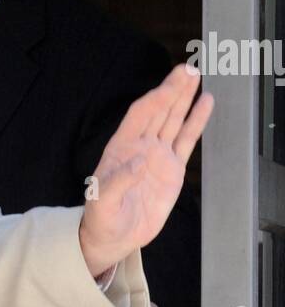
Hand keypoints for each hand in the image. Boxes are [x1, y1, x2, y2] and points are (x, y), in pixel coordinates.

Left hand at [78, 62, 213, 275]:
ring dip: (184, 99)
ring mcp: (157, 156)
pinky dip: (196, 122)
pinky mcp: (172, 169)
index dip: (155, 99)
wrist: (114, 237)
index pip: (140, 116)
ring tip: (196, 77)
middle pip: (159, 111)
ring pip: (173, 120)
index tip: (170, 84)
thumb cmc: (102, 218)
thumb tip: (138, 163)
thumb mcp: (102, 203)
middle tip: (188, 70)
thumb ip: (117, 183)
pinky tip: (205, 104)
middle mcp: (140, 146)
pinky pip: (186, 140)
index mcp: (120, 148)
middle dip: (172, 90)